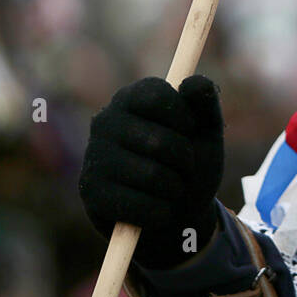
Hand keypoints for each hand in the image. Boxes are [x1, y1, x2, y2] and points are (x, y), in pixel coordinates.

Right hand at [78, 75, 223, 268]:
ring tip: (171, 189)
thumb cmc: (190, 165)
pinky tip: (157, 209)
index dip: (184, 117)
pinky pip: (140, 206)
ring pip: (152, 177)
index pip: (157, 95)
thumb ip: (206, 103)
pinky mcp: (90, 192)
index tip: (190, 130)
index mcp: (131, 98)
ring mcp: (94, 157)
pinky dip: (161, 212)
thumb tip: (192, 82)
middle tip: (184, 167)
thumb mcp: (206, 132)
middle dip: (185, 161)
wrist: (177, 215)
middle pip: (159, 141)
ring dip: (176, 189)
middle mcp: (105, 122)